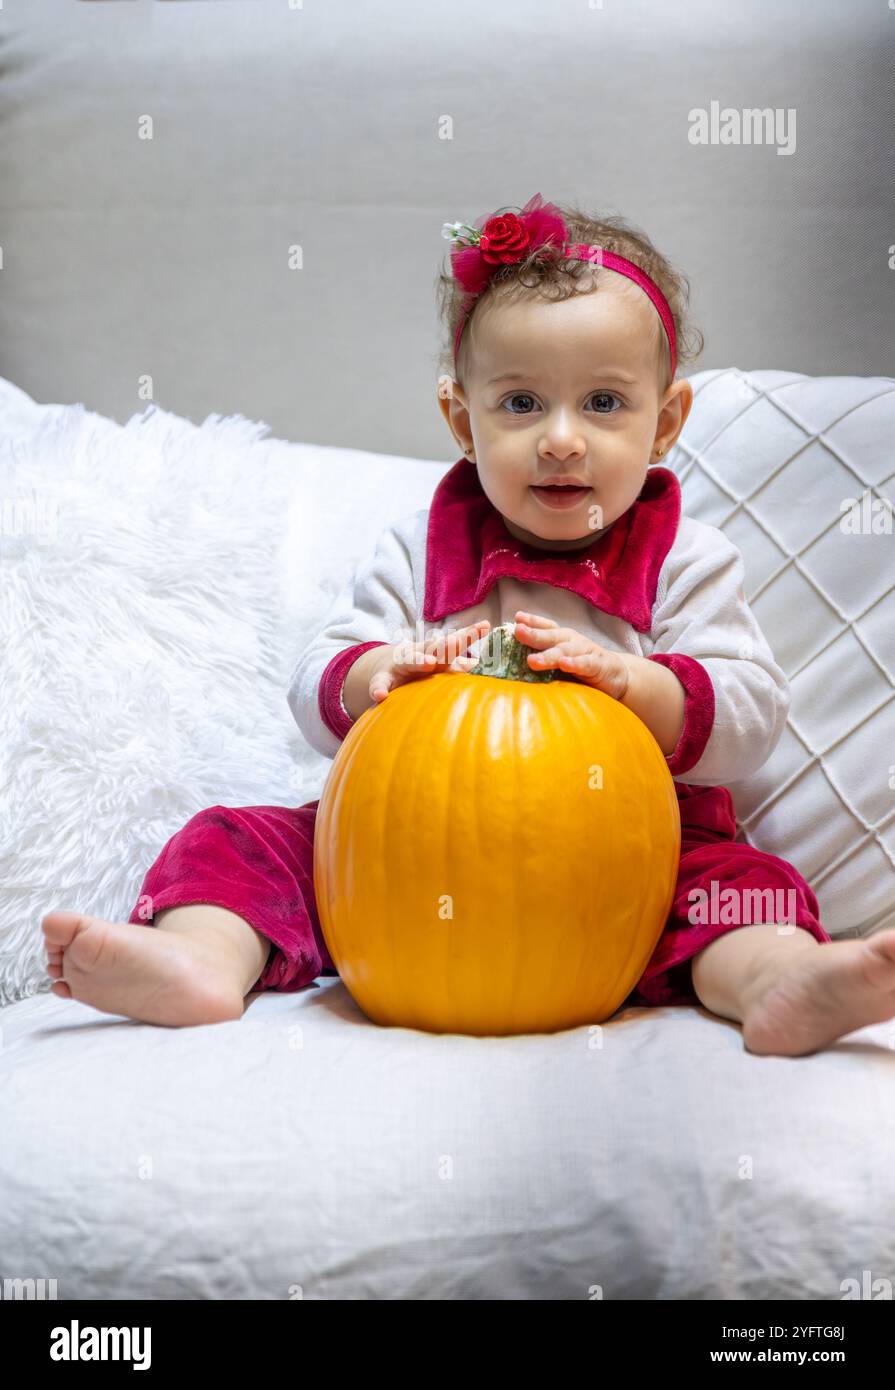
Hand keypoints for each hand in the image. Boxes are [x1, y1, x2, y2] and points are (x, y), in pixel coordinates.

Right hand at [369, 620, 491, 703]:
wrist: (384, 668)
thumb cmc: (420, 668)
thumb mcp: (439, 665)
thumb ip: (456, 665)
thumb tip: (478, 665)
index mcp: (436, 653)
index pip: (455, 642)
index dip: (469, 634)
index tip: (485, 625)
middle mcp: (419, 654)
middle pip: (434, 647)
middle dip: (447, 644)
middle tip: (459, 641)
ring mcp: (400, 666)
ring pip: (409, 660)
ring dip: (418, 660)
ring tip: (428, 663)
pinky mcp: (382, 679)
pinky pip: (379, 684)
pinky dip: (379, 688)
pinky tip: (380, 696)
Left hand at [512, 610, 630, 700]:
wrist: (617, 676)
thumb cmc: (582, 667)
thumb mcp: (561, 660)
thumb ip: (542, 659)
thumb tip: (511, 662)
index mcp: (562, 638)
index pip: (546, 626)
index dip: (532, 621)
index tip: (517, 618)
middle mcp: (572, 641)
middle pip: (551, 635)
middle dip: (534, 633)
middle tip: (518, 631)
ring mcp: (585, 651)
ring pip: (565, 650)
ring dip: (548, 655)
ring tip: (532, 660)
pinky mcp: (598, 665)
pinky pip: (585, 663)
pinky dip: (574, 663)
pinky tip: (564, 664)